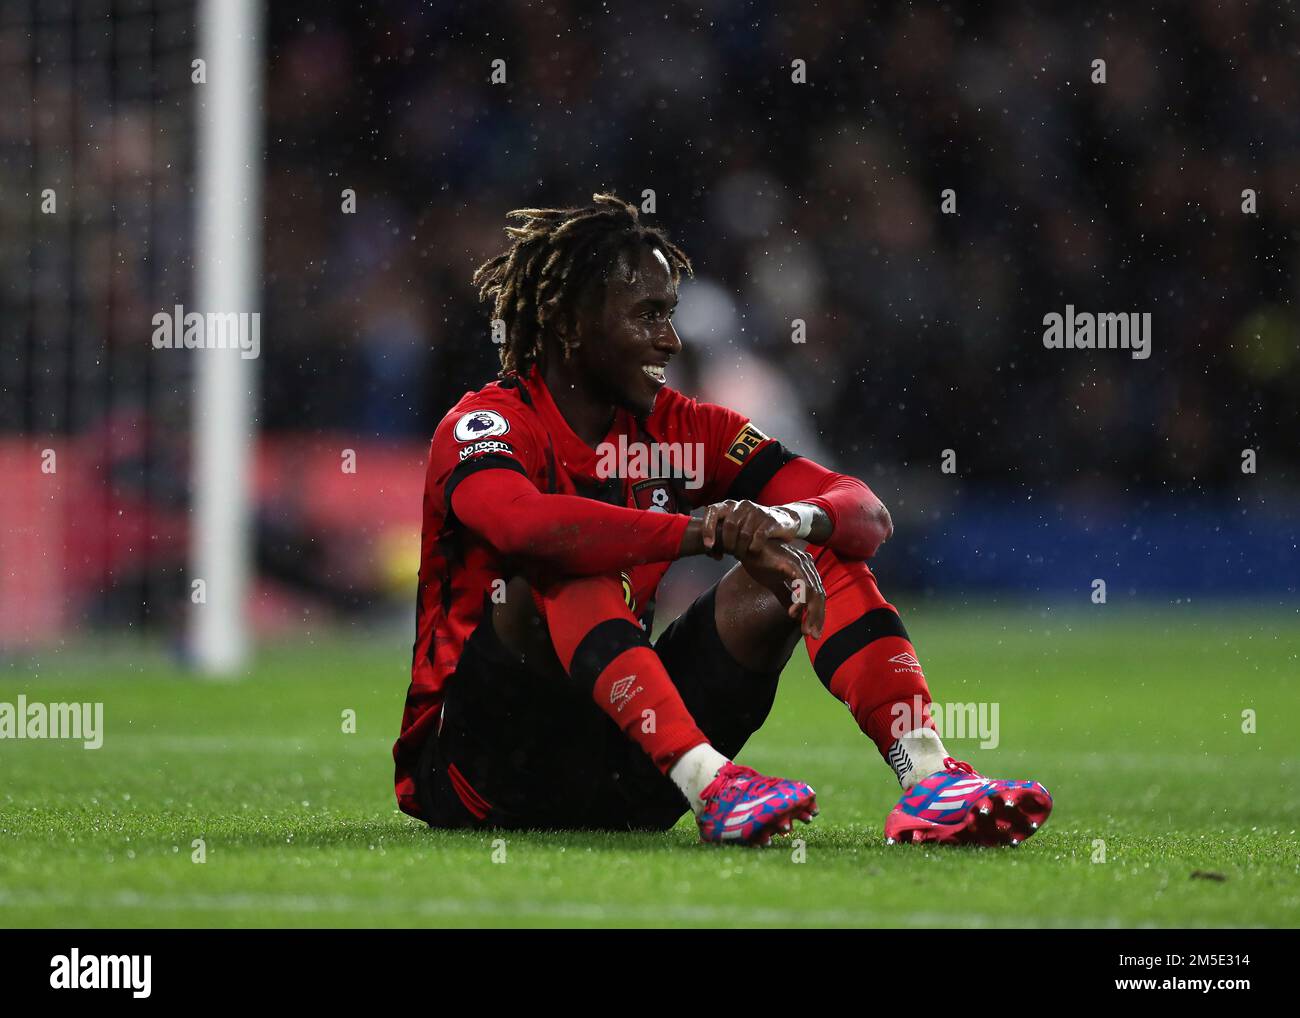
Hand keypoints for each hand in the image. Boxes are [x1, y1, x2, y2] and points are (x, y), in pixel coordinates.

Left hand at [698, 499, 799, 559]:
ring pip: (744, 533)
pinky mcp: (770, 520)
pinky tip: (754, 551)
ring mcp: (757, 511)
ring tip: (741, 555)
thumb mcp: (735, 528)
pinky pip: (758, 537)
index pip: (712, 511)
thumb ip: (721, 537)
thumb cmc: (752, 527)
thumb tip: (710, 552)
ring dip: (741, 548)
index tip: (708, 545)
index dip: (707, 529)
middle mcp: (742, 505)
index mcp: (729, 505)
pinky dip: (754, 548)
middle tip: (730, 553)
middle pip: (729, 525)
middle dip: (728, 543)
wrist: (781, 521)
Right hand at [698, 500, 824, 637]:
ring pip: (813, 591)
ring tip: (805, 629)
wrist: (744, 545)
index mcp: (804, 570)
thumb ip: (786, 597)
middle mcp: (806, 565)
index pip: (816, 595)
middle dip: (817, 617)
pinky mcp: (791, 563)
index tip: (811, 632)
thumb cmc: (759, 561)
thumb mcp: (774, 584)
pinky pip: (801, 584)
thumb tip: (796, 616)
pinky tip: (793, 612)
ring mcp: (800, 563)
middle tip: (813, 635)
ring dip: (811, 613)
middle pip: (819, 595)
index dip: (816, 614)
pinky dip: (800, 599)